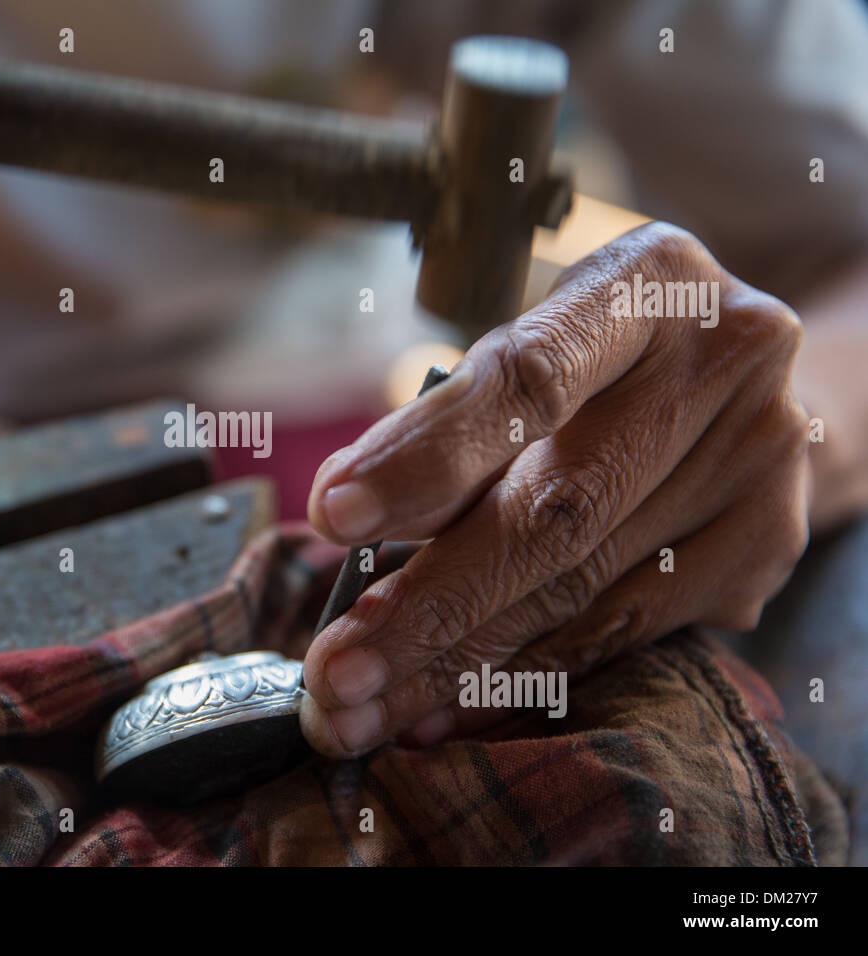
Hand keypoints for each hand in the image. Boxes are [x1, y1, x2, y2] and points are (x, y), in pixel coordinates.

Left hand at [300, 223, 810, 757]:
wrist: (738, 377)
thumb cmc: (598, 358)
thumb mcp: (528, 350)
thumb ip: (450, 426)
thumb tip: (343, 516)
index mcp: (648, 281)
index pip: (531, 378)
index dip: (427, 456)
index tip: (333, 515)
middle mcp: (726, 360)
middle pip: (559, 508)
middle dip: (429, 602)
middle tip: (335, 669)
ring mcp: (761, 458)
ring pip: (586, 589)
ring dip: (460, 664)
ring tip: (366, 707)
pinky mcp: (768, 541)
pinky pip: (626, 634)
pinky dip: (525, 677)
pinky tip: (448, 709)